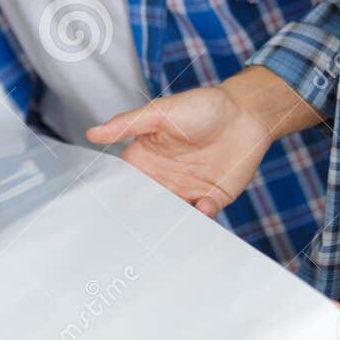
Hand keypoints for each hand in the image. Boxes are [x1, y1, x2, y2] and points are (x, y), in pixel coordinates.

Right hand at [87, 71, 291, 215]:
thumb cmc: (203, 106)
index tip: (105, 212)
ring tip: (164, 232)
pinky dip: (200, 220)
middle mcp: (164, 179)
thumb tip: (92, 133)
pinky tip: (200, 210)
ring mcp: (188, 191)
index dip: (116, 197)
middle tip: (132, 233)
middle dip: (140, 220)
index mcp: (147, 159)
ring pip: (172, 217)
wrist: (247, 112)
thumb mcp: (161, 112)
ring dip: (169, 224)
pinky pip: (203, 217)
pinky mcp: (213, 199)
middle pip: (147, 207)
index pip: (125, 184)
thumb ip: (128, 124)